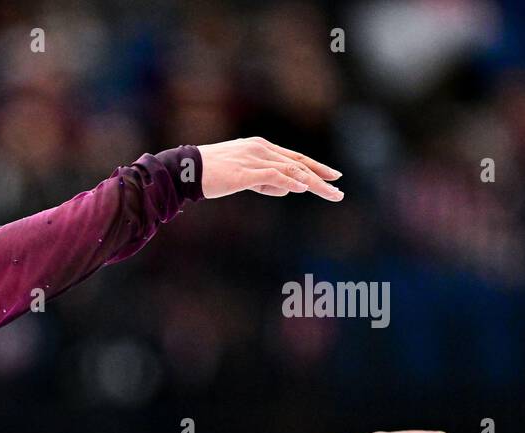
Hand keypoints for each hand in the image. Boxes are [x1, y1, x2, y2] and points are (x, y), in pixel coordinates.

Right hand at [197, 137, 343, 199]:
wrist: (185, 170)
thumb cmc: (208, 174)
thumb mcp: (239, 175)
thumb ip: (262, 180)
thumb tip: (284, 188)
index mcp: (260, 147)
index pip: (294, 157)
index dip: (315, 167)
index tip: (332, 175)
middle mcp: (261, 149)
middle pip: (298, 163)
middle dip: (321, 176)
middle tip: (338, 189)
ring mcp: (254, 159)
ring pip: (292, 170)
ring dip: (314, 183)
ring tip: (331, 193)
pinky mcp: (246, 172)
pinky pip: (275, 176)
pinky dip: (291, 182)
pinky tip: (303, 188)